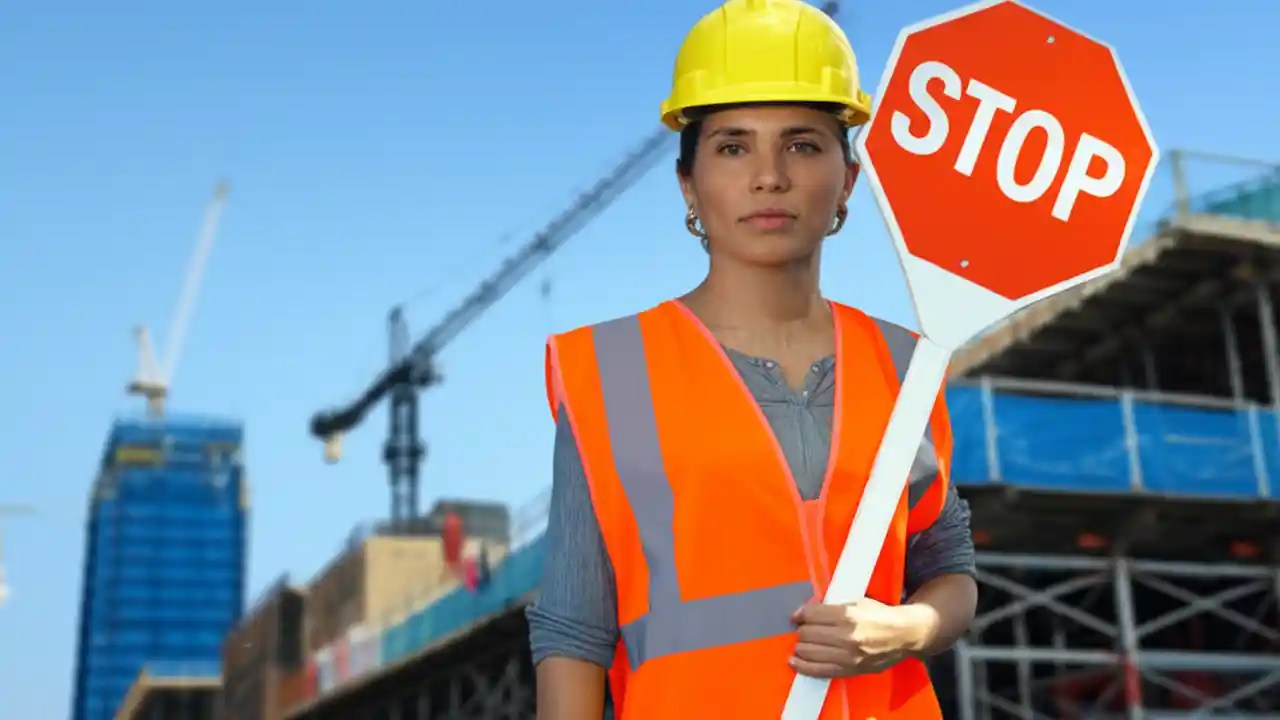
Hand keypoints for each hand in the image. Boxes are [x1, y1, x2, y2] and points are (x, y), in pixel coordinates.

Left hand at [788, 598, 935, 677]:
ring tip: (802, 643)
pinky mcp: (850, 670)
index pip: (811, 615)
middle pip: (807, 634)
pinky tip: (795, 661)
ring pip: (809, 651)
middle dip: (802, 630)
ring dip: (801, 646)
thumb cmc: (880, 615)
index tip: (797, 616)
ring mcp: (848, 656)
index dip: (801, 615)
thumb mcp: (857, 602)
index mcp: (848, 615)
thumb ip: (832, 606)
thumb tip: (805, 611)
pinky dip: (803, 666)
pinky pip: (819, 670)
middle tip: (803, 629)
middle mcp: (846, 636)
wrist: (904, 636)